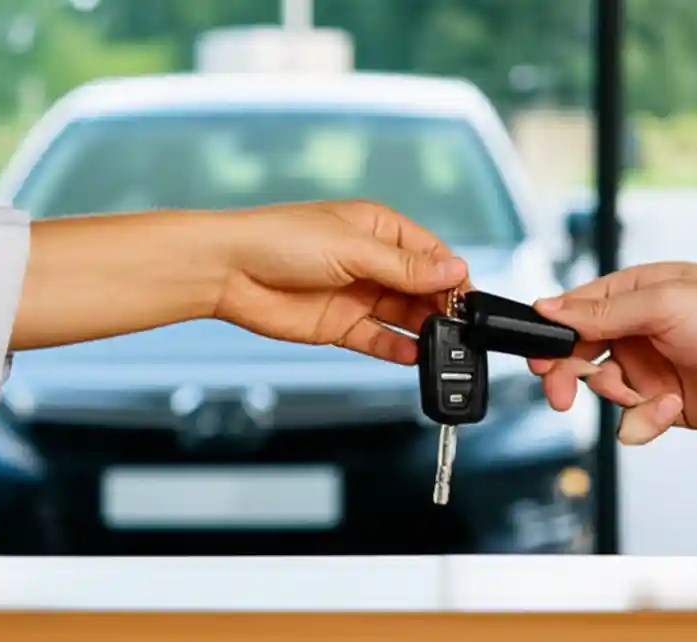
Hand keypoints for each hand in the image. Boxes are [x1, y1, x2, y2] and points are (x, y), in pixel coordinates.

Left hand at [12, 200, 467, 363]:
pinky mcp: (340, 326)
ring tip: (443, 347)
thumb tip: (453, 271)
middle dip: (441, 308)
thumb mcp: (351, 247)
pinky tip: (414, 357)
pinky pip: (379, 340)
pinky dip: (397, 350)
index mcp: (378, 229)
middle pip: (421, 288)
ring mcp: (356, 295)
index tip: (468, 297)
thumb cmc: (279, 240)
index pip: (430, 254)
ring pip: (404, 317)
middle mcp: (371, 262)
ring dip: (424, 331)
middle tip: (459, 329)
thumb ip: (404, 267)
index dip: (451, 276)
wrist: (227, 270)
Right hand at [528, 262, 696, 444]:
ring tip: (645, 398)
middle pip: (578, 350)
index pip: (577, 308)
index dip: (553, 330)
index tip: (538, 352)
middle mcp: (639, 328)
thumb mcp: (665, 305)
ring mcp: (650, 366)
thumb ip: (602, 311)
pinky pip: (631, 417)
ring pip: (601, 387)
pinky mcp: (662, 403)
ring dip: (618, 397)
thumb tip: (549, 308)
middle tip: (558, 393)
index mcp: (638, 292)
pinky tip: (669, 410)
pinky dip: (644, 419)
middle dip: (567, 372)